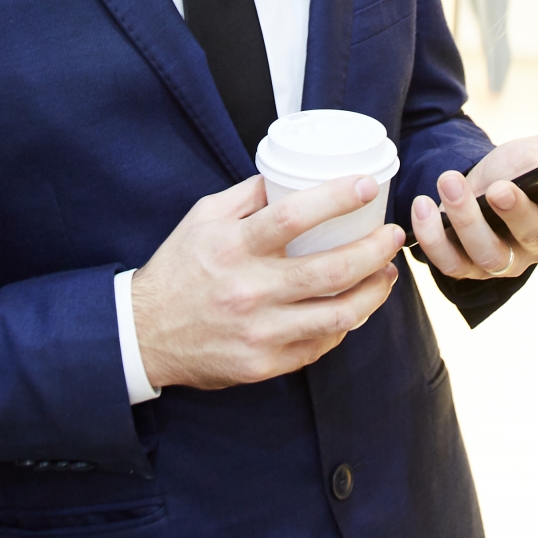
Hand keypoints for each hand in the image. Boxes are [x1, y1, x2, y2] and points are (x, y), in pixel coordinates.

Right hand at [129, 173, 405, 391]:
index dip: (337, 198)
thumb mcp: (203, 218)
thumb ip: (248, 195)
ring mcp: (258, 331)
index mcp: (232, 247)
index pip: (293, 216)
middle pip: (329, 270)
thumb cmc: (178, 268)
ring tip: (387, 274)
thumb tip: (291, 173)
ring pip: (336, 315)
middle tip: (393, 236)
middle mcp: (247, 290)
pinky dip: (344, 324)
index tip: (367, 186)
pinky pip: (319, 345)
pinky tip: (355, 307)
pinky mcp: (263, 364)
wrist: (143, 334)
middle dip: (374, 251)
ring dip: (373, 292)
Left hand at [408, 116, 537, 280]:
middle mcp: (537, 243)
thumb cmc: (516, 171)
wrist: (477, 186)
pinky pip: (450, 262)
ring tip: (449, 181)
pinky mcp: (467, 268)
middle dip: (515, 211)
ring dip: (466, 219)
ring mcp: (502, 260)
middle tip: (498, 186)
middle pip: (533, 236)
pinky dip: (433, 237)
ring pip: (488, 253)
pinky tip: (422, 205)